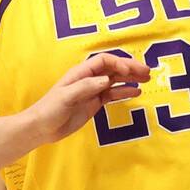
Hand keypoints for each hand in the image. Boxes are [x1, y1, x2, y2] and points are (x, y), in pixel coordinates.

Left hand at [25, 53, 149, 143]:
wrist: (42, 128)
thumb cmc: (50, 110)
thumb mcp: (66, 97)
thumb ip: (85, 87)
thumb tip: (106, 80)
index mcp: (81, 73)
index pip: (104, 61)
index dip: (118, 63)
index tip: (129, 71)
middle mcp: (89, 79)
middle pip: (113, 68)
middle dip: (130, 68)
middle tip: (147, 72)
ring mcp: (92, 91)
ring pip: (115, 80)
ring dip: (130, 78)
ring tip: (146, 79)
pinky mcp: (94, 103)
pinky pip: (112, 94)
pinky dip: (124, 92)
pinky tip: (136, 92)